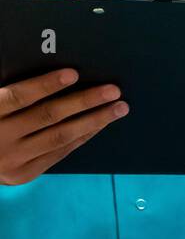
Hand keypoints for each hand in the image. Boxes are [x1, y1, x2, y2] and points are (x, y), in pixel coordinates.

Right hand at [0, 69, 129, 185]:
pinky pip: (60, 152)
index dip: (46, 85)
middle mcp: (0, 138)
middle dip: (84, 101)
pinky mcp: (25, 174)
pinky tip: (101, 124)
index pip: (18, 97)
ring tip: (119, 107)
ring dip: (94, 121)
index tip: (73, 73)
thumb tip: (47, 65)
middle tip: (113, 90)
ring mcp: (13, 159)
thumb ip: (8, 90)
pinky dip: (83, 136)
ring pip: (60, 136)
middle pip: (48, 116)